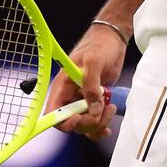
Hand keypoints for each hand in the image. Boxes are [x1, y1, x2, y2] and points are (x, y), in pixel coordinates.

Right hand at [42, 24, 125, 140]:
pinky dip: (101, 126)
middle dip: (88, 122)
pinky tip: (108, 122)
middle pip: (71, 123)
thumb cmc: (99, 45)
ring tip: (110, 108)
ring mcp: (83, 100)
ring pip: (85, 125)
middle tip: (102, 110)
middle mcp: (70, 96)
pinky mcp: (95, 102)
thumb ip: (91, 86)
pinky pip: (94, 122)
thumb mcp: (93, 61)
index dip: (63, 121)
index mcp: (63, 86)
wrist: (113, 40)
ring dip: (98, 124)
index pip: (52, 113)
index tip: (79, 118)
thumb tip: (93, 110)